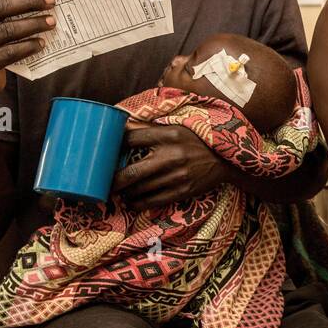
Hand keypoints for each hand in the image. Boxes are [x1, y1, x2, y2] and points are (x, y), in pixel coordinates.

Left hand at [110, 120, 231, 208]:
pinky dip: (138, 203)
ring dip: (125, 193)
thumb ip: (150, 128)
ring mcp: (177, 176)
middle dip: (113, 180)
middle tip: (102, 183)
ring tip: (118, 192)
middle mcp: (172, 155)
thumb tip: (121, 124)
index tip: (104, 153)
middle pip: (132, 171)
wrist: (225, 162)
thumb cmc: (195, 142)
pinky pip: (153, 201)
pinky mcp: (182, 191)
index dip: (114, 145)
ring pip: (140, 189)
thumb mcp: (177, 129)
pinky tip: (132, 201)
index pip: (132, 138)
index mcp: (169, 135)